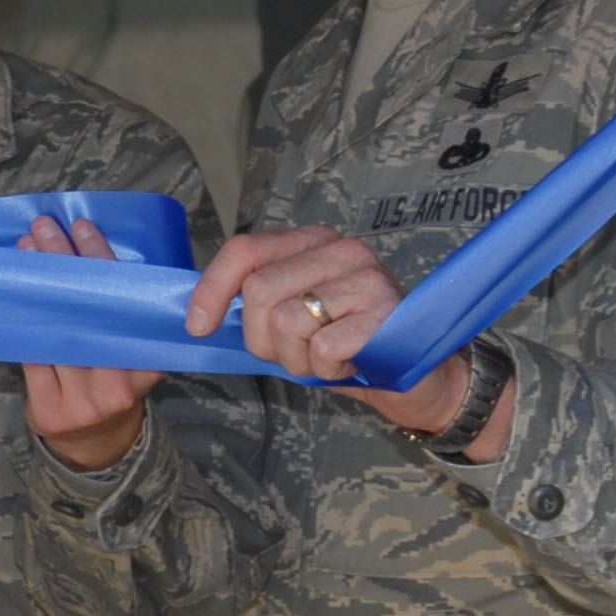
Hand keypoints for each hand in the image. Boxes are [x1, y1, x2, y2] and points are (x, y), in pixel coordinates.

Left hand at [17, 216, 161, 470]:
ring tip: (25, 249)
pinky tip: (11, 292)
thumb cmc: (115, 386)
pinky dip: (20, 321)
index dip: (102, 262)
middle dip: (63, 263)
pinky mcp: (50, 410)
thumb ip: (122, 319)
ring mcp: (82, 401)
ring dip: (36, 286)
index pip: (121, 303)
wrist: (98, 446)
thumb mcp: (134, 357)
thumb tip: (87, 251)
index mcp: (148, 364)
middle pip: (86, 313)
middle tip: (45, 228)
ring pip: (55, 332)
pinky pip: (31, 356)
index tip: (84, 228)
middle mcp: (117, 386)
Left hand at [184, 224, 485, 444]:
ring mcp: (366, 278)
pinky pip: (322, 347)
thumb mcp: (294, 315)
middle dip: (263, 339)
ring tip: (326, 356)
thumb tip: (199, 314)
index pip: (245, 249)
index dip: (213, 289)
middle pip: (259, 292)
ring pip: (287, 321)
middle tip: (296, 353)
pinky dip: (327, 368)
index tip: (199, 326)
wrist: (416, 374)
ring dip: (297, 358)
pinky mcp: (384, 313)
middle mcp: (342, 249)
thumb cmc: (345, 344)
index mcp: (313, 241)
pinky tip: (350, 362)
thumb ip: (258, 302)